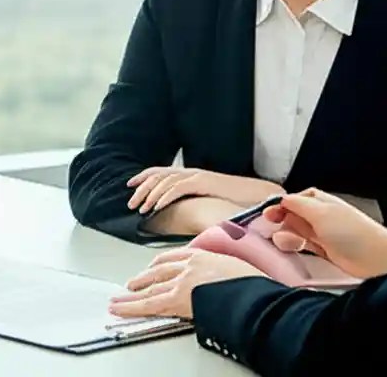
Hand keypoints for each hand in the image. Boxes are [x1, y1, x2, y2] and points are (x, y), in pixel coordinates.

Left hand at [109, 248, 264, 319]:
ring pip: (150, 287)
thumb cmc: (254, 285)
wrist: (256, 295)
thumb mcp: (239, 268)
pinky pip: (149, 304)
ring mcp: (182, 280)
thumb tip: (224, 279)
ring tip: (119, 299)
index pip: (175, 256)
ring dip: (132, 294)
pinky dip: (131, 307)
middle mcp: (190, 265)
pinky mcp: (178, 298)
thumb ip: (224, 270)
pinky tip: (119, 308)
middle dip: (144, 278)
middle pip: (159, 270)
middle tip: (133, 283)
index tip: (154, 267)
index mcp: (204, 255)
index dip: (161, 264)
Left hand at [126, 167, 281, 213]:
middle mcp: (191, 172)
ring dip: (150, 195)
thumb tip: (179, 213)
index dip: (143, 177)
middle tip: (130, 203)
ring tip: (141, 209)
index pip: (161, 171)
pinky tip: (157, 207)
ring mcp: (197, 175)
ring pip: (165, 181)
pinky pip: (178, 188)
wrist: (257, 194)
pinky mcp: (203, 182)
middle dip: (141, 189)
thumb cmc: (234, 201)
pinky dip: (165, 197)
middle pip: (158, 175)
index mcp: (191, 175)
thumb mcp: (208, 199)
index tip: (130, 186)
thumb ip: (193, 202)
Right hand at [261, 188, 386, 278]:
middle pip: (292, 215)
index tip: (267, 214)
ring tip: (286, 243)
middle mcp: (321, 216)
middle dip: (281, 221)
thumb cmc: (352, 232)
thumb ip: (297, 204)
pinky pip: (303, 246)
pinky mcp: (325, 251)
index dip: (279, 205)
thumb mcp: (319, 212)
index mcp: (320, 201)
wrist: (376, 258)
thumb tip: (280, 200)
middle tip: (272, 229)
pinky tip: (294, 250)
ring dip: (287, 237)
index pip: (293, 199)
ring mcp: (323, 234)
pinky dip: (296, 248)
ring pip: (295, 232)